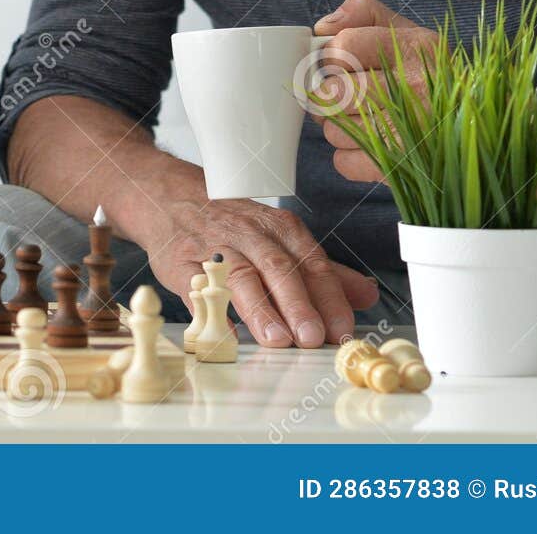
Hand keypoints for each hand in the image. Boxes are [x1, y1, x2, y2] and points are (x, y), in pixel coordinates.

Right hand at [135, 191, 379, 347]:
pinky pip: (196, 287)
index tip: (342, 328)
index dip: (328, 296)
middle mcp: (248, 234)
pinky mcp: (179, 263)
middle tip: (312, 337)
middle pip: (277, 267)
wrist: (168, 198)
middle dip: (297, 304)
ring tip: (277, 339)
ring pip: (239, 276)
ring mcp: (212, 248)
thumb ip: (322, 270)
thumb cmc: (231, 224)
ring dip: (260, 308)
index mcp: (278, 228)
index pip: (311, 262)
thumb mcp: (279, 236)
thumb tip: (367, 296)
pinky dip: (211, 310)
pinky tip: (227, 334)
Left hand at [312, 0, 440, 182]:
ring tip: (361, 117)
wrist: (476, 122)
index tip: (338, 63)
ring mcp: (412, 131)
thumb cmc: (426, 71)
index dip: (330, 57)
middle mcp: (417, 88)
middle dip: (327, 94)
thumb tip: (323, 27)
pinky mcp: (402, 166)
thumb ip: (362, 12)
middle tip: (340, 94)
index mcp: (417, 48)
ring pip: (334, 129)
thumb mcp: (405, 29)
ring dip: (337, 125)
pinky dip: (347, 155)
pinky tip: (368, 142)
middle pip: (333, 93)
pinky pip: (344, 162)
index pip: (343, 47)